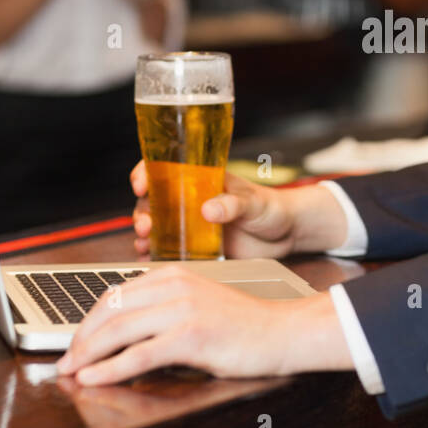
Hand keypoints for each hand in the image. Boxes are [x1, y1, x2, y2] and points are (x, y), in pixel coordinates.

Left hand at [55, 264, 293, 383]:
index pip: (116, 294)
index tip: (74, 340)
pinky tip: (94, 378)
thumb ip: (162, 309)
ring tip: (71, 371)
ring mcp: (183, 309)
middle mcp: (176, 286)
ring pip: (119, 331)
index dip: (88, 319)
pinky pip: (139, 354)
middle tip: (65, 359)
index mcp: (173, 275)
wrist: (282, 332)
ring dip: (88, 354)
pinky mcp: (191, 336)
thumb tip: (120, 332)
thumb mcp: (197, 304)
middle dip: (80, 338)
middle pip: (111, 310)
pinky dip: (109, 369)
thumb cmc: (243, 324)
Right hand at [131, 160, 296, 258]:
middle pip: (153, 201)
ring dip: (144, 234)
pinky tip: (149, 259)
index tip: (141, 185)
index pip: (165, 168)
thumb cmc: (270, 207)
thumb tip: (209, 210)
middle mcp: (191, 201)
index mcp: (201, 180)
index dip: (147, 172)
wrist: (286, 234)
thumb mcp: (253, 201)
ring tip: (144, 242)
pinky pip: (168, 251)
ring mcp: (191, 225)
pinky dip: (155, 255)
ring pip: (156, 226)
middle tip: (145, 225)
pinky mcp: (196, 249)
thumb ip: (232, 204)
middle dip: (142, 211)